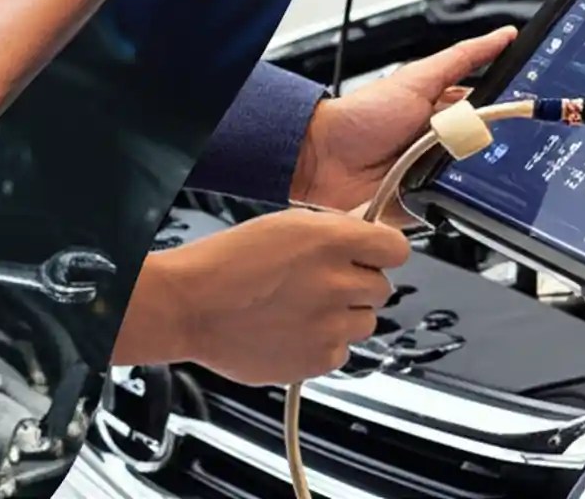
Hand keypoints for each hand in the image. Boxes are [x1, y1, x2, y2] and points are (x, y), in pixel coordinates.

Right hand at [139, 209, 407, 385]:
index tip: (369, 256)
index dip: (381, 252)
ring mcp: (331, 325)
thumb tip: (367, 234)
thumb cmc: (226, 263)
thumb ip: (333, 232)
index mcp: (331, 241)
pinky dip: (323, 344)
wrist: (189, 307)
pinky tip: (292, 331)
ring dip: (343, 316)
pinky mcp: (319, 359)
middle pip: (381, 288)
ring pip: (365, 322)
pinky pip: (342, 351)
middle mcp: (338, 283)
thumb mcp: (284, 225)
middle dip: (357, 285)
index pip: (396, 248)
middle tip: (321, 284)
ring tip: (301, 309)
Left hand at [290, 27, 516, 213]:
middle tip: (478, 141)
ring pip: (474, 181)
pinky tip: (442, 192)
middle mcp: (442, 144)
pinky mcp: (425, 203)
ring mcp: (434, 175)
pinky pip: (451, 207)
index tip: (529, 111)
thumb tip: (503, 36)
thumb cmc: (362, 115)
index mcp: (445, 112)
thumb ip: (462, 59)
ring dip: (471, 177)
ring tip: (451, 165)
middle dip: (493, 149)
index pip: (492, 112)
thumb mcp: (419, 79)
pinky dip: (450, 202)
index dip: (511, 113)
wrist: (323, 158)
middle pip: (487, 149)